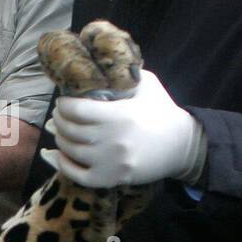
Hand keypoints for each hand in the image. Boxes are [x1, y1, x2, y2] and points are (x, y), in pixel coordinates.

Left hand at [40, 70, 205, 187]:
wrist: (182, 145)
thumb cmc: (162, 112)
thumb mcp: (147, 84)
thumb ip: (123, 73)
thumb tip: (98, 62)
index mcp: (118, 115)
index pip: (75, 109)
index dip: (63, 104)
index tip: (64, 100)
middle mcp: (111, 140)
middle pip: (68, 130)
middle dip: (59, 120)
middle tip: (60, 115)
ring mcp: (110, 163)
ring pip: (70, 151)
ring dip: (60, 139)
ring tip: (61, 131)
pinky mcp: (111, 179)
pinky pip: (76, 174)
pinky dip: (62, 164)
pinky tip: (58, 155)